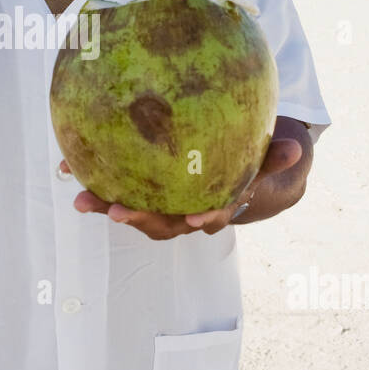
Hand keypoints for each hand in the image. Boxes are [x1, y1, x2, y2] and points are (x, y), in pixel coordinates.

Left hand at [59, 132, 304, 240]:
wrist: (246, 176)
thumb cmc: (261, 161)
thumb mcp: (277, 156)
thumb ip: (280, 155)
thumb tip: (297, 147)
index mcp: (221, 207)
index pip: (211, 217)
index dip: (202, 219)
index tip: (193, 218)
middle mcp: (189, 213)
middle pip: (163, 222)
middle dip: (138, 219)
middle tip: (113, 212)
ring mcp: (165, 205)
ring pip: (137, 212)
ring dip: (108, 208)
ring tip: (81, 199)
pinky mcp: (145, 192)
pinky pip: (121, 190)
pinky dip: (98, 182)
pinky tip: (71, 167)